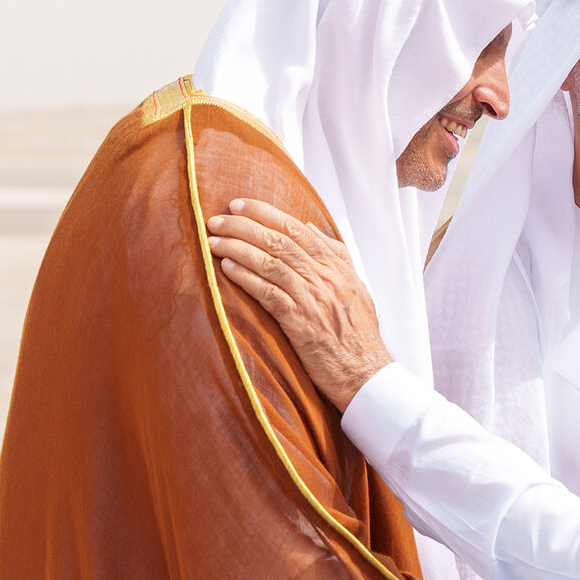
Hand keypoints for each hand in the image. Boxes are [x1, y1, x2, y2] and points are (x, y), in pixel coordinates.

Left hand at [206, 199, 392, 409]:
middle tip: (216, 219)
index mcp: (337, 267)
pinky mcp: (302, 324)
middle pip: (279, 241)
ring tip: (213, 241)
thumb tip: (309, 227)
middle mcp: (326, 278)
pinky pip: (269, 294)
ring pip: (270, 263)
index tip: (238, 205)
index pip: (297, 229)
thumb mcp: (355, 287)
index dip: (264, 213)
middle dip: (243, 226)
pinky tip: (227, 269)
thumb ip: (335, 255)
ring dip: (237, 248)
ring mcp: (314, 300)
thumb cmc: (358, 335)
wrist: (367, 374)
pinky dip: (246, 278)